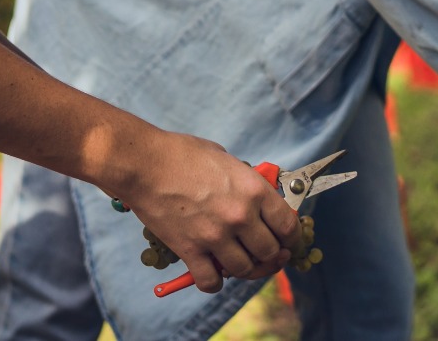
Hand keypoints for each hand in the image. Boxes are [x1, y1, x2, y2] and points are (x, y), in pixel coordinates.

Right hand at [111, 130, 298, 292]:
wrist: (145, 164)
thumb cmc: (182, 154)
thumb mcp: (226, 160)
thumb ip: (245, 182)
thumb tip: (257, 197)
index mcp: (253, 190)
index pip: (288, 225)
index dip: (292, 238)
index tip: (289, 242)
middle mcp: (240, 216)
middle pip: (269, 252)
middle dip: (271, 256)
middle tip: (267, 255)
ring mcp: (215, 236)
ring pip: (244, 270)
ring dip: (245, 269)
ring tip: (240, 262)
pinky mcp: (191, 250)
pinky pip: (211, 282)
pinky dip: (214, 282)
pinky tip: (213, 272)